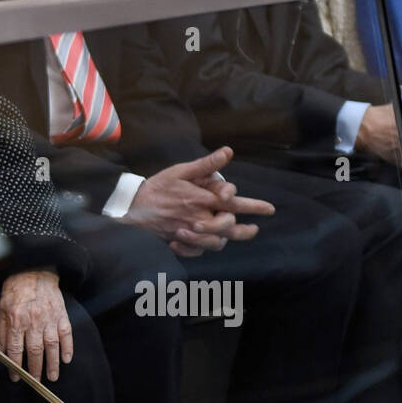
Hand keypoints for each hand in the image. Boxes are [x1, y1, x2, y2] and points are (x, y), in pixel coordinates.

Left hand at [0, 271, 71, 382]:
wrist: (34, 268)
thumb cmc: (16, 288)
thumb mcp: (2, 307)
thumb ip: (3, 330)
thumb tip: (2, 350)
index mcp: (17, 320)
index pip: (16, 350)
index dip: (15, 366)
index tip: (16, 377)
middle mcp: (34, 321)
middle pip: (35, 351)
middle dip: (34, 370)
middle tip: (35, 382)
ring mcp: (49, 318)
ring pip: (52, 346)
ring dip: (52, 364)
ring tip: (52, 377)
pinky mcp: (61, 314)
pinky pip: (66, 334)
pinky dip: (68, 347)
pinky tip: (66, 359)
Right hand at [120, 147, 271, 256]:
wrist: (132, 208)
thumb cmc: (158, 187)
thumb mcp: (181, 171)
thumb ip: (206, 165)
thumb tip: (228, 152)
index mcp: (203, 200)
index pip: (236, 204)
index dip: (255, 207)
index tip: (269, 209)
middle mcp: (200, 219)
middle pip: (231, 229)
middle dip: (247, 230)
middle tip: (255, 228)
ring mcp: (192, 234)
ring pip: (218, 243)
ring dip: (229, 239)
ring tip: (238, 235)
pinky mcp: (182, 243)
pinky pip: (199, 251)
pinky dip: (205, 247)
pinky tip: (210, 241)